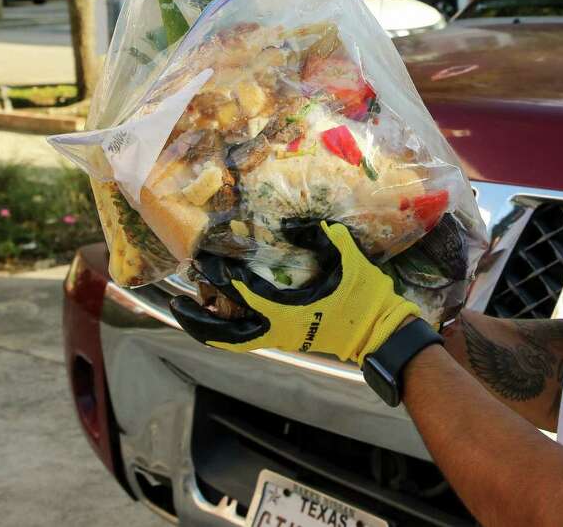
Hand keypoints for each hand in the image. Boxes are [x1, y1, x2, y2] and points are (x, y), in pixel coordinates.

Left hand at [169, 219, 419, 365]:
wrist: (381, 332)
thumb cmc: (366, 296)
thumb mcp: (348, 258)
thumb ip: (322, 236)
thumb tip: (295, 222)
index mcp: (290, 312)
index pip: (246, 294)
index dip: (224, 277)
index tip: (208, 261)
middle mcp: (279, 331)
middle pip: (226, 332)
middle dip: (200, 315)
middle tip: (181, 296)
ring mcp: (282, 339)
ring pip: (233, 340)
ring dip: (208, 326)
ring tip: (187, 309)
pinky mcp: (286, 340)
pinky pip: (246, 337)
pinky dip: (226, 329)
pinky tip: (218, 314)